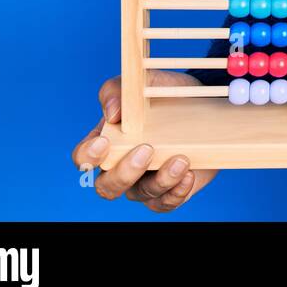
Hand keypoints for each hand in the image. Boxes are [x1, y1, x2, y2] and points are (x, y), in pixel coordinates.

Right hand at [70, 71, 218, 212]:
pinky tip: (188, 174)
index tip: (104, 142)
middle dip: (124, 173)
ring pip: (140, 195)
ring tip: (181, 159)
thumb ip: (118, 91)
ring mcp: (145, 182)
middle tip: (146, 150)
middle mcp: (121, 167)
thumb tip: (112, 112)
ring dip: (160, 180)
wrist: (203, 102)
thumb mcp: (142, 83)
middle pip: (107, 187)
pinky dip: (176, 192)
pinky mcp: (170, 190)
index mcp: (107, 142)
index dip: (88, 156)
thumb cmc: (164, 94)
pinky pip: (166, 203)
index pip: (83, 158)